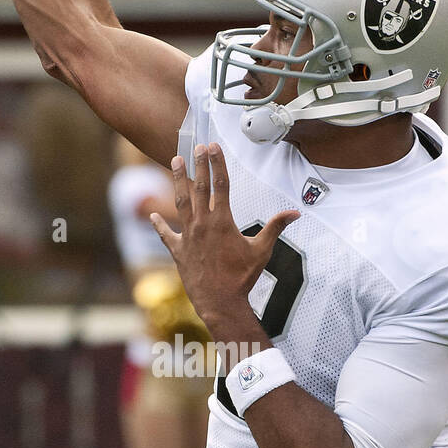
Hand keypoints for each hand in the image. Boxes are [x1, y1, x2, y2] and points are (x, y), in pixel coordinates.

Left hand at [148, 143, 298, 335]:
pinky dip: (158, 224)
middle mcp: (202, 223)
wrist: (219, 301)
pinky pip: (165, 233)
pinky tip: (151, 213)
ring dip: (177, 180)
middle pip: (199, 187)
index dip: (217, 164)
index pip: (221, 185)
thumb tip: (295, 212)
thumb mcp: (261, 251)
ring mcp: (187, 235)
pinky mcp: (177, 249)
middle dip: (198, 165)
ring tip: (175, 161)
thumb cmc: (242, 277)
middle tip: (196, 146)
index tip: (213, 146)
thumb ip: (275, 228)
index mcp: (222, 221)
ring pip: (180, 202)